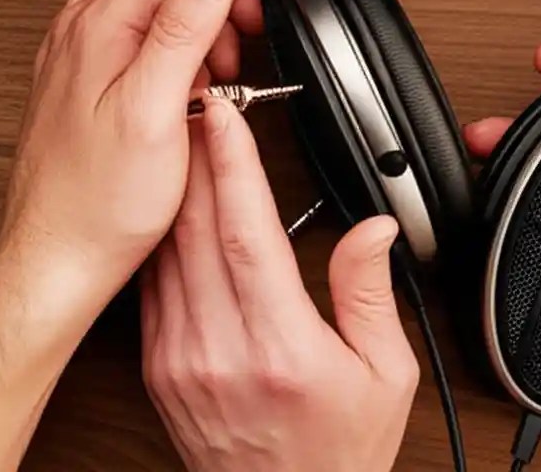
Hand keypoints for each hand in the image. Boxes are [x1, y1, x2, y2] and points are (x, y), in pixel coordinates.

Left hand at [0, 0, 272, 471]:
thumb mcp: (156, 111)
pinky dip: (176, 44)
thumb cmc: (100, 201)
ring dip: (200, 17)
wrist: (57, 256)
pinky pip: (136, 33)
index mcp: (101, 24)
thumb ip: (181, 30)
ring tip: (226, 69)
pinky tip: (192, 87)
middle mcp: (82, 27)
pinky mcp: (82, 77)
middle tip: (254, 28)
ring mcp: (78, 51)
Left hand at [140, 100, 419, 471]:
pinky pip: (154, 284)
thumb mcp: (386, 376)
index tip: (226, 112)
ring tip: (184, 140)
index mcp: (281, 348)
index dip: (231, 164)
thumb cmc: (337, 455)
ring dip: (174, 189)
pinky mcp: (159, 368)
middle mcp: (219, 351)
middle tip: (200, 103)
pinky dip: (162, 235)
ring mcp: (180, 360)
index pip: (246, 233)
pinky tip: (171, 206)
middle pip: (196, 230)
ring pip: (167, 251)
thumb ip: (371, 294)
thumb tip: (373, 229)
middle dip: (195, 155)